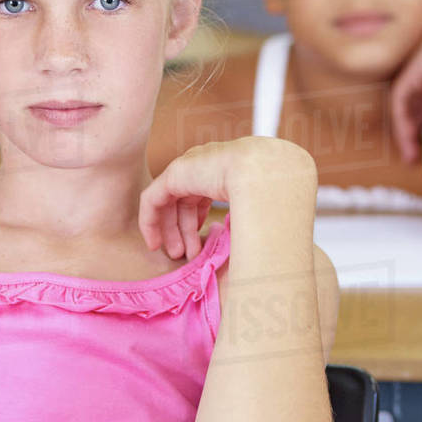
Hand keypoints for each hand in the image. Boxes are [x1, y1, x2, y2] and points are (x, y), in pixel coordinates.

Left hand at [139, 137, 315, 259]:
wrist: (264, 173)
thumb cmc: (270, 195)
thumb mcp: (256, 212)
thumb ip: (248, 224)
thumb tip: (255, 255)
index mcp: (222, 170)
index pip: (201, 196)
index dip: (196, 222)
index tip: (199, 246)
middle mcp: (203, 166)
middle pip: (184, 200)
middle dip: (183, 230)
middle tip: (185, 255)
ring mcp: (188, 166)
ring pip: (168, 201)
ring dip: (169, 230)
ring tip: (175, 254)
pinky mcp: (174, 173)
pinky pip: (152, 199)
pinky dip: (150, 222)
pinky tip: (154, 243)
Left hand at [389, 22, 421, 163]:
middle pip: (421, 102)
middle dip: (420, 128)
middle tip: (419, 155)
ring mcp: (420, 69)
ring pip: (408, 105)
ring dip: (408, 131)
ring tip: (412, 156)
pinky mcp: (410, 74)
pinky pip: (400, 104)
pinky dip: (402, 124)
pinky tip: (408, 142)